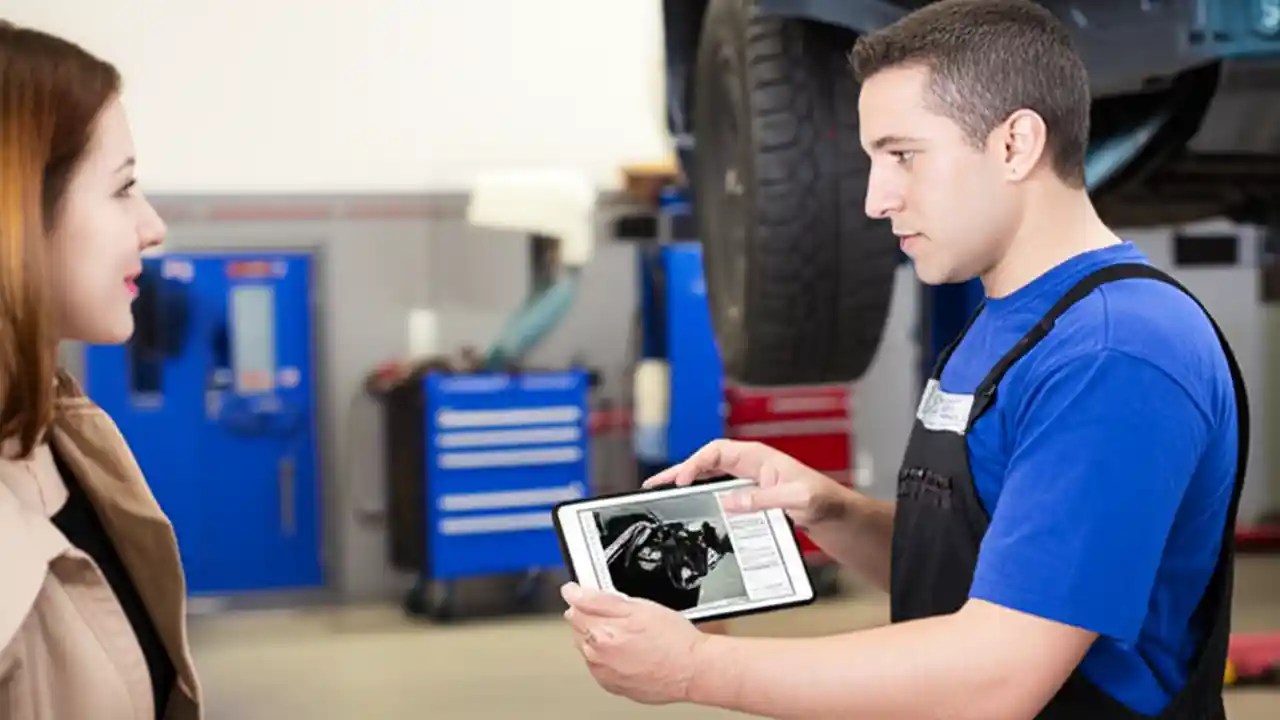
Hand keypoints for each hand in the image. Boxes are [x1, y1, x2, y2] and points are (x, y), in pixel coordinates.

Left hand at [561, 582, 704, 704]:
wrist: (692, 671)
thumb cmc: (674, 639)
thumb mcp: (639, 606)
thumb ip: (599, 598)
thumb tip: (573, 593)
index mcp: (602, 632)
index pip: (574, 607)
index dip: (582, 595)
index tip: (586, 592)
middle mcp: (597, 655)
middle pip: (578, 627)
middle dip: (592, 616)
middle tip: (619, 615)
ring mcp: (604, 673)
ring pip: (588, 647)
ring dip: (599, 637)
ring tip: (628, 635)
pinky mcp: (611, 686)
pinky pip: (600, 666)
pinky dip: (607, 657)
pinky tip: (627, 651)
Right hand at [642, 439, 847, 528]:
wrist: (835, 514)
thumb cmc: (823, 499)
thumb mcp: (795, 498)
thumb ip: (763, 499)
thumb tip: (729, 502)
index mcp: (757, 456)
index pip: (716, 452)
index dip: (695, 463)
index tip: (681, 480)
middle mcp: (749, 464)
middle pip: (705, 461)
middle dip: (679, 470)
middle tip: (654, 485)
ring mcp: (747, 479)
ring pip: (708, 475)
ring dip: (686, 481)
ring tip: (662, 491)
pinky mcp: (749, 494)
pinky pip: (718, 489)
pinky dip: (700, 493)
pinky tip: (689, 503)